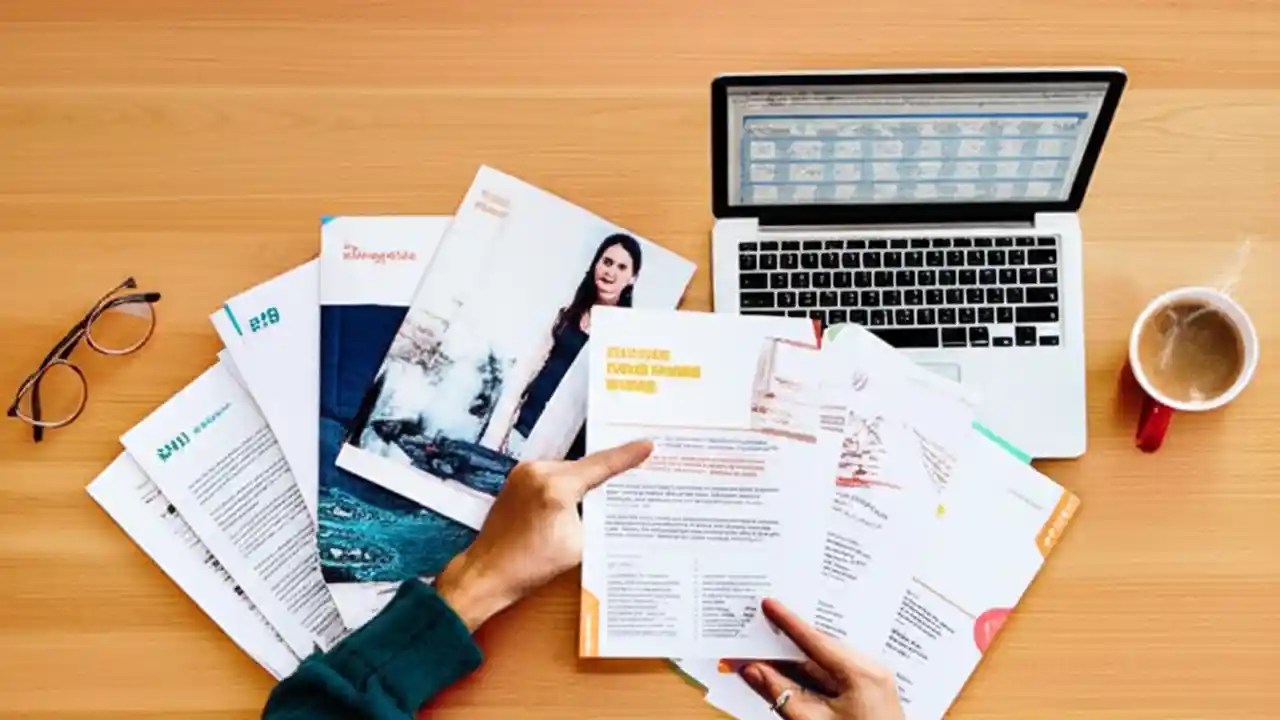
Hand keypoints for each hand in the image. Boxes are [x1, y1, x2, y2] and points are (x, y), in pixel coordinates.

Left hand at [434, 440, 652, 630]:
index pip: (601, 466)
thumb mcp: (579, 545)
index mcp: (556, 485)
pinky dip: (566, 486)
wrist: (487, 574)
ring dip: (584, 481)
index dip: (627, 457)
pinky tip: (575, 501)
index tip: (648, 445)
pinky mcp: (515, 482)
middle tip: (633, 474)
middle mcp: (538, 470)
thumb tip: (615, 507)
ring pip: (567, 472)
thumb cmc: (532, 565)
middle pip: (584, 467)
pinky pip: (551, 477)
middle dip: (606, 474)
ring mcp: (523, 474)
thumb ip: (599, 519)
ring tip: (605, 492)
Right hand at [740, 599, 903, 719]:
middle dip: (789, 642)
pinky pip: (836, 674)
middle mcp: (872, 670)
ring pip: (827, 662)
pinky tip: (792, 675)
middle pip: (821, 648)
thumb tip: (753, 670)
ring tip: (769, 654)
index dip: (788, 622)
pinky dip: (813, 673)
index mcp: (862, 673)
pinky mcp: (870, 692)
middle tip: (761, 631)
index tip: (769, 604)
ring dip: (799, 660)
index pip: (816, 641)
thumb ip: (780, 693)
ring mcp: (873, 681)